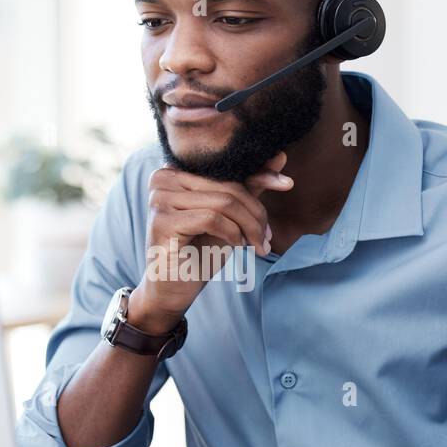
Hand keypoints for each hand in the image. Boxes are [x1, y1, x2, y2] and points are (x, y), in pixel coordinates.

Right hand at [129, 153, 292, 331]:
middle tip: (267, 237)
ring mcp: (159, 199)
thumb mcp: (228, 216)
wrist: (172, 290)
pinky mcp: (163, 221)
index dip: (260, 177)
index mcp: (174, 171)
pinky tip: (237, 246)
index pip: (226, 170)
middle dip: (255, 213)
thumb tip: (280, 156)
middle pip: (227, 187)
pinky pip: (212, 219)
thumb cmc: (199, 252)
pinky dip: (232, 234)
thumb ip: (248, 187)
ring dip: (249, 226)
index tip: (287, 184)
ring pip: (224, 202)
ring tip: (257, 245)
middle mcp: (162, 179)